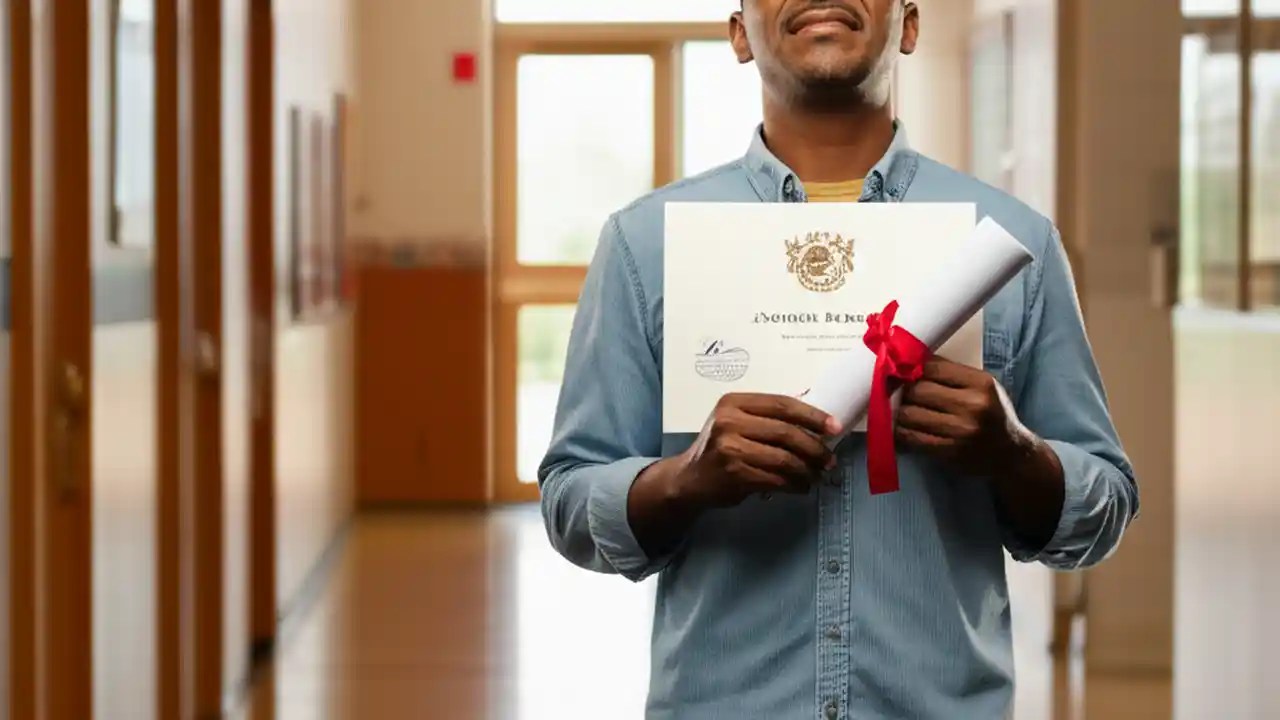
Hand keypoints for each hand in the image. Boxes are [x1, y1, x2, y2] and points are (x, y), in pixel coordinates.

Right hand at [671, 393, 841, 509]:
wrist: (689, 479)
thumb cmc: (719, 449)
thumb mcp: (735, 423)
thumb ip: (766, 419)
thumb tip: (815, 426)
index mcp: (733, 403)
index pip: (782, 404)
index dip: (812, 416)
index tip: (834, 427)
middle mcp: (729, 422)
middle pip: (786, 432)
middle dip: (814, 447)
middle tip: (829, 459)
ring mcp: (730, 448)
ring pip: (784, 458)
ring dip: (807, 470)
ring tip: (817, 475)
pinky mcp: (734, 474)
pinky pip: (776, 479)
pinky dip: (794, 484)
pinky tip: (801, 486)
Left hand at [895, 357, 1032, 475]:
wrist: (1010, 453)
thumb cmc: (993, 414)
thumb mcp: (983, 387)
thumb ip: (952, 375)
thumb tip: (910, 363)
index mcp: (981, 383)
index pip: (932, 367)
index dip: (913, 368)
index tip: (904, 372)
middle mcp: (973, 405)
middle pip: (918, 390)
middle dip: (903, 391)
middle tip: (898, 392)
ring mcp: (960, 431)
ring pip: (909, 414)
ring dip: (899, 412)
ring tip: (900, 410)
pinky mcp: (949, 451)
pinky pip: (911, 437)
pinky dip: (900, 431)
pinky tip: (901, 428)